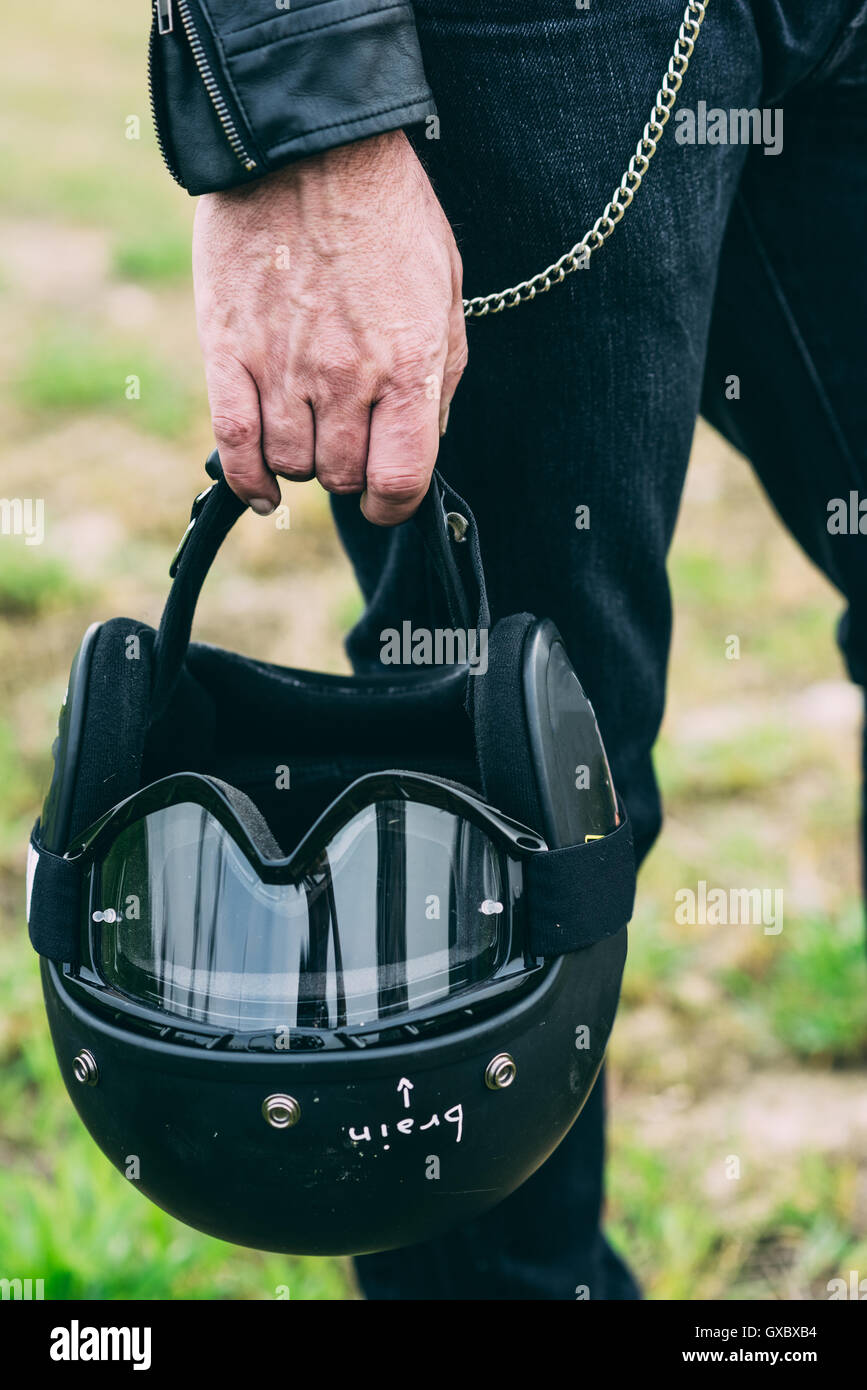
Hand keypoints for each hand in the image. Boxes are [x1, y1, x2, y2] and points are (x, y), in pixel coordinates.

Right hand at [192, 130, 466, 523]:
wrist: (305, 146)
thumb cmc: (387, 214)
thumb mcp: (445, 290)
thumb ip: (438, 373)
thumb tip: (426, 440)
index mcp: (407, 363)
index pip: (399, 480)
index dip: (395, 504)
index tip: (389, 499)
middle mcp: (346, 376)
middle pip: (342, 477)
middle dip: (350, 469)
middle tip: (349, 434)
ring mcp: (283, 367)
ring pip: (291, 465)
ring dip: (303, 459)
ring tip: (310, 424)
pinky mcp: (229, 351)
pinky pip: (235, 443)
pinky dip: (247, 478)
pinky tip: (262, 489)